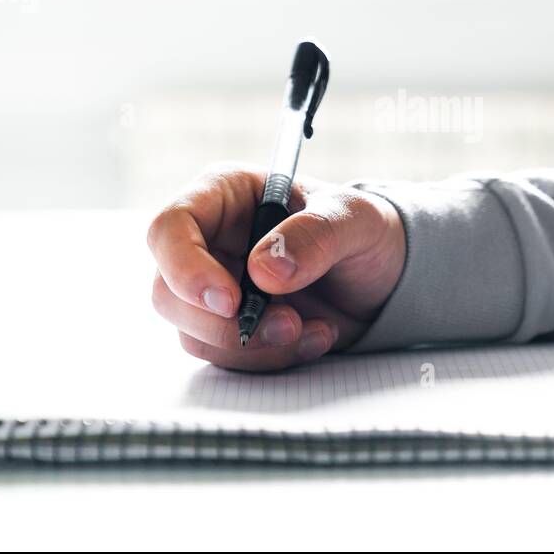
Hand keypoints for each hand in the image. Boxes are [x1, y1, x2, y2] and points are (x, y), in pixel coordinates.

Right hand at [147, 165, 405, 370]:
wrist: (385, 277)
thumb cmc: (364, 230)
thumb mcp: (356, 220)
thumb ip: (315, 235)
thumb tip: (265, 270)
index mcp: (224, 195)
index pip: (170, 228)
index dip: (186, 269)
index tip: (229, 301)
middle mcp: (209, 240)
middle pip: (168, 292)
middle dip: (224, 323)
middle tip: (288, 324)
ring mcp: (215, 286)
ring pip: (193, 333)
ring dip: (252, 345)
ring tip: (314, 329)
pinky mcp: (229, 326)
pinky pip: (225, 356)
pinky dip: (270, 358)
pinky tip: (315, 337)